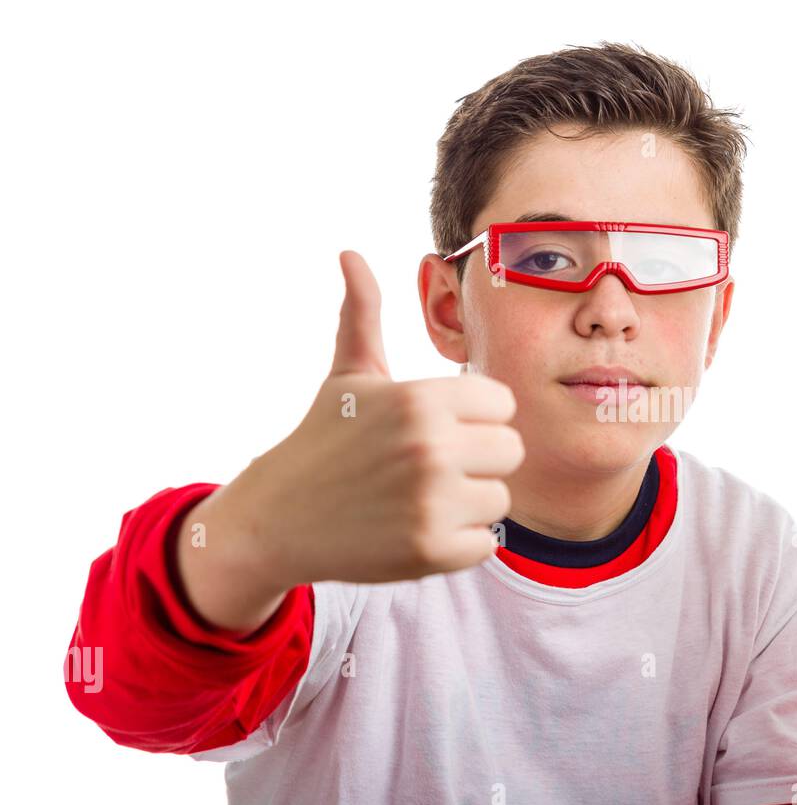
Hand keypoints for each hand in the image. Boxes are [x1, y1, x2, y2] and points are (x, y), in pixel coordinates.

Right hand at [205, 251, 524, 601]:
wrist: (277, 519)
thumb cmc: (323, 441)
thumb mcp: (348, 376)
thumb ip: (363, 315)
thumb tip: (350, 253)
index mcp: (421, 399)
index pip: (502, 404)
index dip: (474, 417)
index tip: (437, 429)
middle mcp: (431, 447)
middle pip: (511, 451)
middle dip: (476, 460)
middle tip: (429, 468)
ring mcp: (432, 501)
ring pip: (500, 498)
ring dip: (467, 503)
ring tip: (418, 499)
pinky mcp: (431, 550)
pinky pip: (485, 542)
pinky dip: (458, 543)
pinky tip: (416, 530)